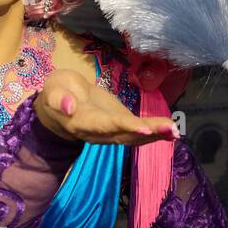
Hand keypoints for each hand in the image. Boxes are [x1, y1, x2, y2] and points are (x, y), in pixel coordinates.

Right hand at [35, 68, 177, 146]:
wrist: (60, 105)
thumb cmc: (57, 92)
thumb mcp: (51, 90)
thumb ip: (57, 98)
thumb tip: (69, 106)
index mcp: (82, 122)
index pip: (103, 125)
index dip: (122, 126)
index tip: (141, 127)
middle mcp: (99, 133)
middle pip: (125, 134)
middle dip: (148, 132)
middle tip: (170, 129)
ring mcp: (111, 132)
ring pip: (134, 137)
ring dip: (156, 135)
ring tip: (175, 131)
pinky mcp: (121, 127)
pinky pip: (138, 133)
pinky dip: (155, 133)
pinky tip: (172, 132)